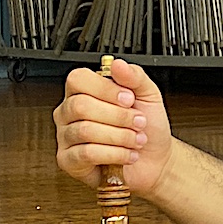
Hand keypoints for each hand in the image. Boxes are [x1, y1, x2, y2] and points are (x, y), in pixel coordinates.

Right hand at [53, 59, 174, 196]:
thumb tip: (117, 64)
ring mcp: (66, 136)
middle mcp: (70, 112)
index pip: (78, 79)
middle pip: (81, 106)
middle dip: (118, 116)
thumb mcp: (148, 95)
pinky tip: (126, 154)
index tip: (129, 99)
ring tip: (136, 140)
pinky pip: (86, 153)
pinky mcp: (68, 160)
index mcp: (84, 92)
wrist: (156, 159)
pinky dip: (115, 153)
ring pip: (85, 130)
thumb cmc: (148, 127)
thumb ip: (134, 76)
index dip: (106, 89)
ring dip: (120, 136)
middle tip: (137, 122)